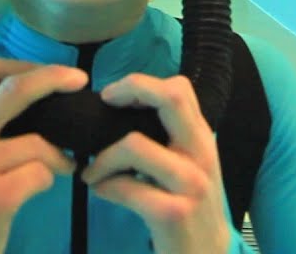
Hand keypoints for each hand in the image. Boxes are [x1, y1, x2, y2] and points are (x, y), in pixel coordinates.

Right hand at [0, 55, 87, 253]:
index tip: (52, 73)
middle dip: (54, 79)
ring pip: (37, 142)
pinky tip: (42, 188)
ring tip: (62, 164)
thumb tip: (40, 92)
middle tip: (79, 82)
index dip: (25, 64)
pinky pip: (40, 174)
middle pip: (15, 89)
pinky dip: (49, 180)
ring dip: (58, 154)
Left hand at [80, 74, 231, 253]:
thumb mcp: (190, 167)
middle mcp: (201, 155)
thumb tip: (126, 112)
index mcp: (202, 139)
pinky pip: (124, 186)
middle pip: (170, 98)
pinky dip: (103, 186)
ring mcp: (190, 184)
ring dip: (102, 157)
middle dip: (129, 90)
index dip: (143, 83)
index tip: (116, 97)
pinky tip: (100, 190)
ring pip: (134, 144)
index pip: (180, 89)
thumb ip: (171, 139)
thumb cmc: (192, 210)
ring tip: (93, 171)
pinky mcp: (173, 213)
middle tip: (104, 103)